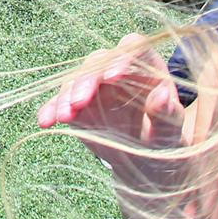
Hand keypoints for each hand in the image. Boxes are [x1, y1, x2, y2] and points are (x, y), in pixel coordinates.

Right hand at [37, 35, 186, 199]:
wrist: (147, 170)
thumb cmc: (167, 149)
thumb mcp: (172, 138)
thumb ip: (168, 117)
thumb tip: (163, 96)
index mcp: (149, 70)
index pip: (134, 48)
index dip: (122, 57)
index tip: (113, 77)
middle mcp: (119, 72)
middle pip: (99, 62)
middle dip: (87, 80)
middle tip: (79, 102)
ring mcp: (96, 88)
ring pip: (77, 79)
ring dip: (66, 95)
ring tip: (63, 116)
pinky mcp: (78, 106)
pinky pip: (61, 101)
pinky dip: (52, 109)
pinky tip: (45, 121)